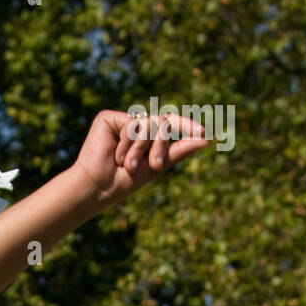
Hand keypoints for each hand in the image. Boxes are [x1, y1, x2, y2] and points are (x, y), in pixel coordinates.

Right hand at [72, 109, 208, 208]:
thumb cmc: (124, 182)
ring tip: (127, 165)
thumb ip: (177, 151)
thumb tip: (206, 140)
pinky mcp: (109, 118)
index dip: (187, 126)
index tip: (203, 133)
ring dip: (140, 149)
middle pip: (162, 122)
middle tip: (153, 165)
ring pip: (147, 123)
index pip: (171, 124)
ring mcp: (123, 120)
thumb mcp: (156, 167)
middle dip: (160, 145)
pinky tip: (116, 155)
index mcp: (148, 137)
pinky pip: (131, 124)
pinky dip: (127, 143)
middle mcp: (137, 126)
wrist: (99, 187)